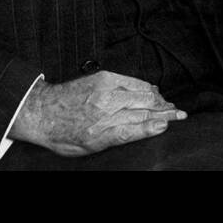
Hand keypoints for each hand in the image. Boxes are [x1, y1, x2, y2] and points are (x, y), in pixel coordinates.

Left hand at [9, 71, 185, 156]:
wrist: (42, 111)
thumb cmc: (64, 134)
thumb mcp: (92, 146)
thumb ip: (122, 136)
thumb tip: (151, 129)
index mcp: (103, 129)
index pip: (142, 124)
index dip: (163, 121)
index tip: (178, 120)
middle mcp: (106, 108)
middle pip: (147, 106)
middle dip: (166, 110)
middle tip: (179, 113)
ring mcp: (106, 89)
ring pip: (143, 91)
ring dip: (158, 99)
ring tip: (167, 105)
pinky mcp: (105, 76)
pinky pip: (133, 81)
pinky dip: (145, 88)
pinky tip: (151, 93)